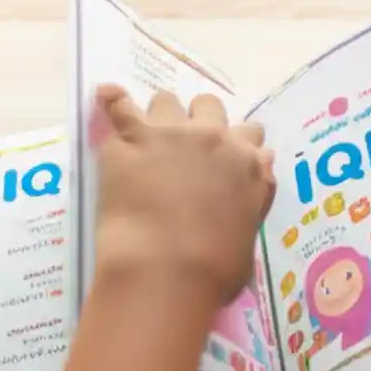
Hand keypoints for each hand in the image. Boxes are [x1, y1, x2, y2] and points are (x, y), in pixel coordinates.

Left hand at [93, 85, 276, 304]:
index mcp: (247, 163)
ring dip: (159, 117)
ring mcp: (171, 133)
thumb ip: (254, 195)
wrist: (164, 271)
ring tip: (145, 139)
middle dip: (198, 120)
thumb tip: (262, 167)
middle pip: (209, 106)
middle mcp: (213, 137)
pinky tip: (107, 98)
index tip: (223, 157)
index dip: (235, 142)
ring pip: (166, 101)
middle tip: (183, 148)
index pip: (250, 133)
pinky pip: (119, 104)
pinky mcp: (132, 139)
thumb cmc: (213, 272)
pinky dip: (113, 101)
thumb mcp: (250, 234)